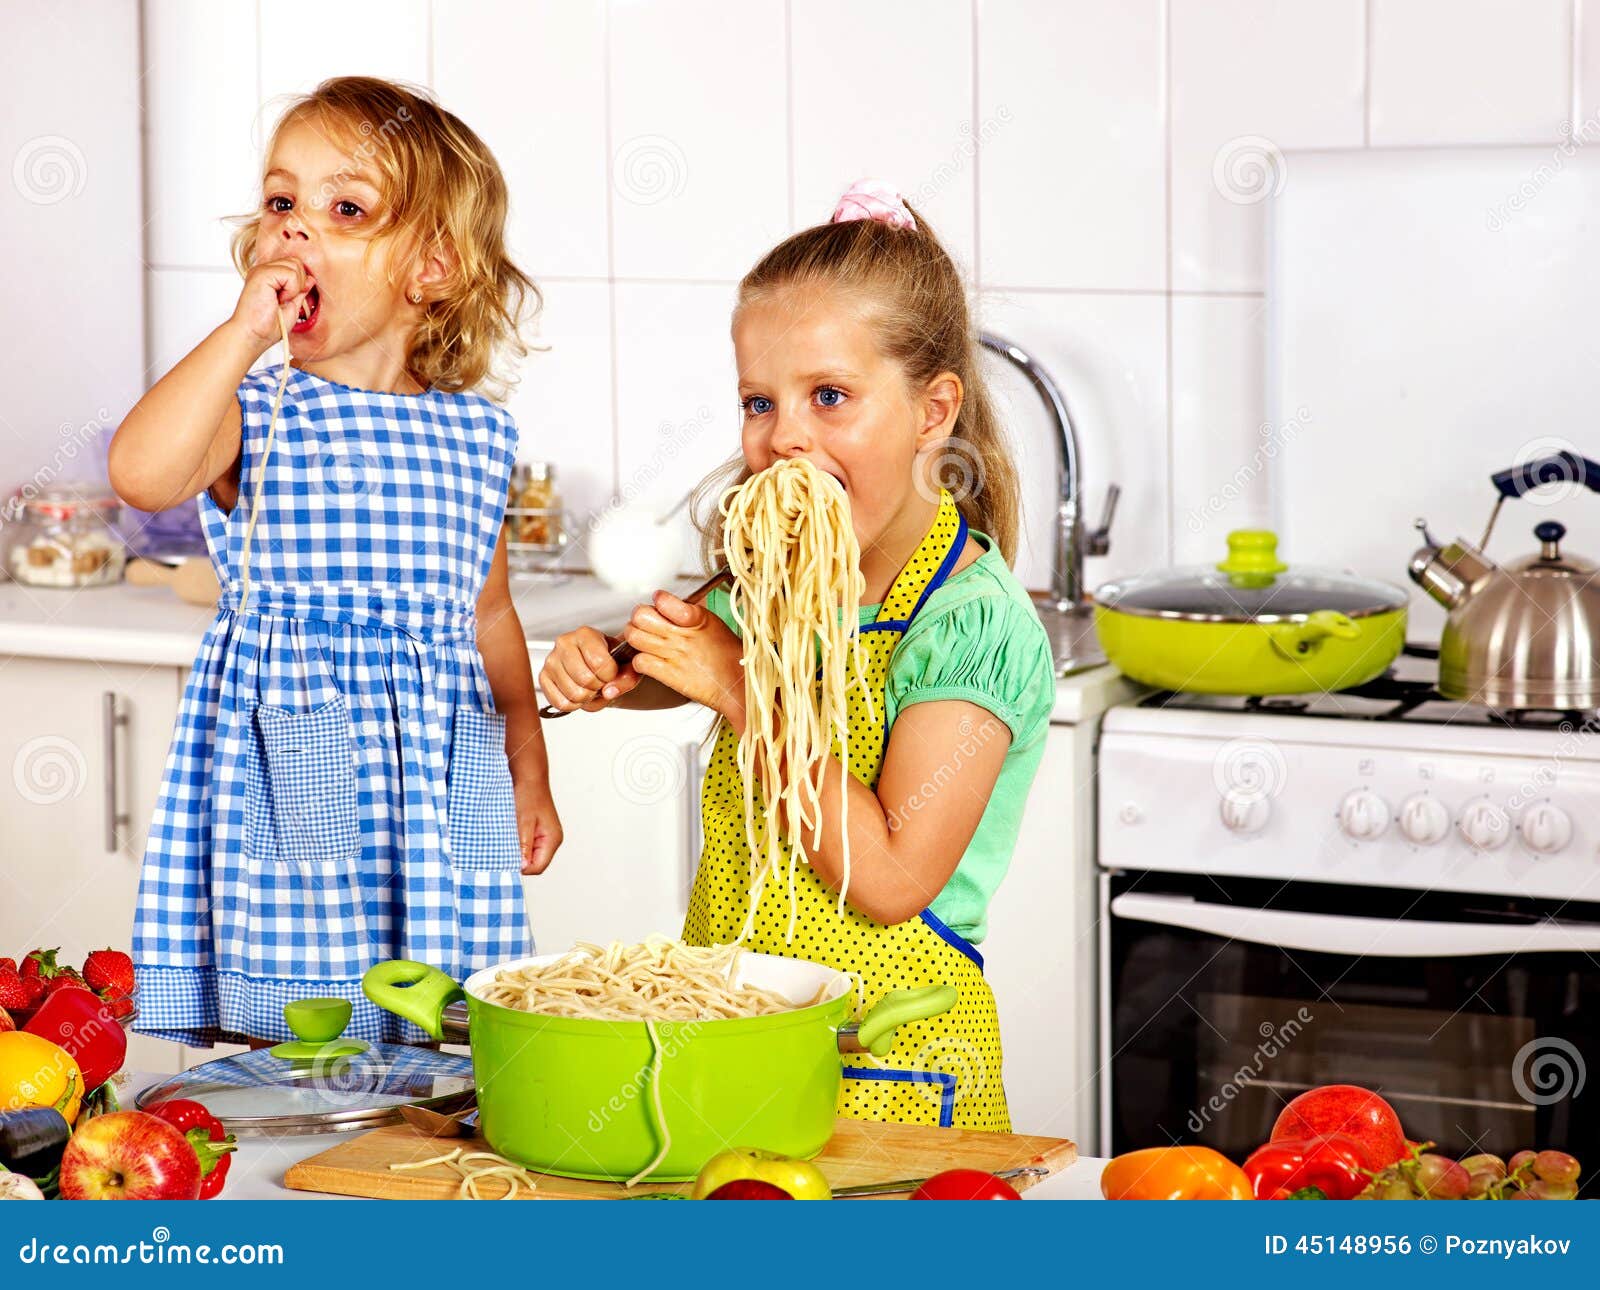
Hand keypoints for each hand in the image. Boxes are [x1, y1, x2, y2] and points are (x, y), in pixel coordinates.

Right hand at [230, 258, 315, 347]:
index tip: (290, 300)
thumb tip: (310, 279)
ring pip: (295, 265)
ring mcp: (261, 270)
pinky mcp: (262, 273)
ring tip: (280, 301)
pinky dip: (291, 290)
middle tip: (285, 301)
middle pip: (296, 262)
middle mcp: (264, 270)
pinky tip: (278, 300)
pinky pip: (291, 274)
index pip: (294, 266)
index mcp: (269, 277)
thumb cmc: (267, 327)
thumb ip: (300, 291)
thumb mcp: (292, 307)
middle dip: (299, 283)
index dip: (300, 283)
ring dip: (295, 287)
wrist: (252, 335)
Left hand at [513, 776, 562, 874]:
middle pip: (535, 863)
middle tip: (503, 849)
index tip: (505, 860)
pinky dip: (517, 844)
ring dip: (517, 851)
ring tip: (507, 839)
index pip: (538, 867)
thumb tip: (523, 866)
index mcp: (553, 839)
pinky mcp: (538, 832)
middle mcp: (552, 840)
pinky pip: (527, 845)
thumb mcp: (524, 822)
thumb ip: (525, 846)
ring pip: (530, 855)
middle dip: (519, 859)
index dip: (522, 867)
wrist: (529, 777)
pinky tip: (509, 835)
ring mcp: (545, 836)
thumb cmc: (529, 795)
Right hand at [538, 625, 643, 712]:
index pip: (599, 662)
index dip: (610, 675)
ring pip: (573, 693)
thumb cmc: (612, 660)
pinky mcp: (543, 678)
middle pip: (585, 679)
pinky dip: (574, 705)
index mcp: (586, 634)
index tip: (611, 672)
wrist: (599, 664)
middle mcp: (564, 643)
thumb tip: (609, 691)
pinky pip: (561, 703)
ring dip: (587, 697)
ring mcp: (551, 661)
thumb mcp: (628, 664)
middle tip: (601, 681)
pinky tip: (579, 692)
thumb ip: (627, 676)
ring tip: (590, 686)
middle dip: (598, 687)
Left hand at [625, 591, 744, 725]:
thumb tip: (666, 603)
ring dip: (636, 638)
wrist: (737, 683)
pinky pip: (639, 661)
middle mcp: (681, 634)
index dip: (657, 602)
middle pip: (640, 616)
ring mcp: (673, 654)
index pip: (661, 600)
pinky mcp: (668, 674)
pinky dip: (640, 661)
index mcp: (695, 617)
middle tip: (647, 625)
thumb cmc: (727, 654)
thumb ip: (688, 611)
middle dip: (639, 619)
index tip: (659, 607)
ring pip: (634, 637)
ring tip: (646, 642)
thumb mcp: (713, 623)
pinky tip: (651, 660)